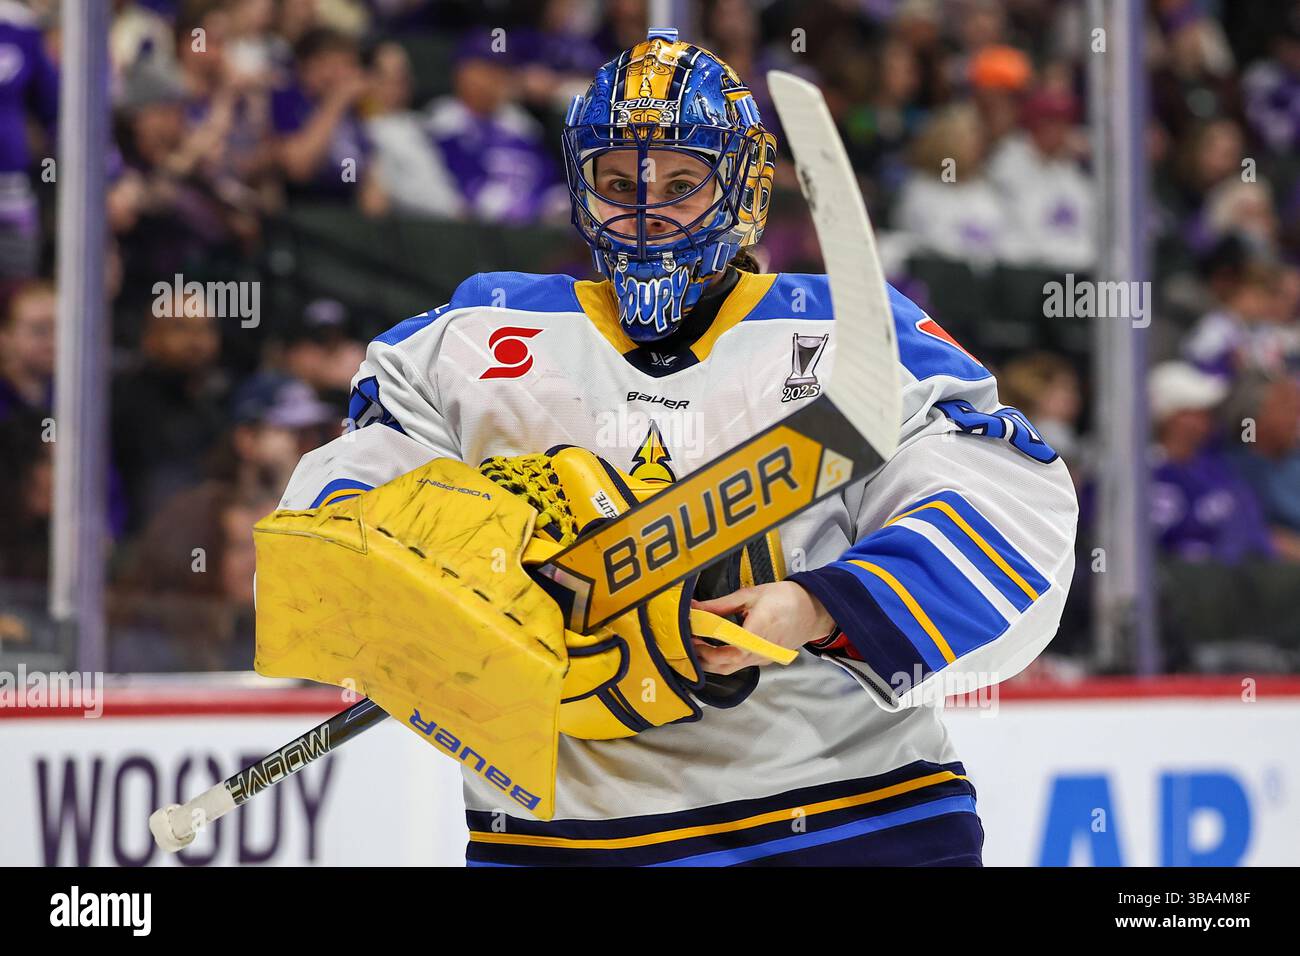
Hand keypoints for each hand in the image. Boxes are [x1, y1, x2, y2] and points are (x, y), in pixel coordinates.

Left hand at [690, 581, 834, 675]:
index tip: (691, 637)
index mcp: (759, 631)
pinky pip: (740, 665)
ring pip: (731, 668)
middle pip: (725, 665)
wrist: (813, 610)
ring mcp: (763, 658)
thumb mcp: (750, 595)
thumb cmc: (784, 598)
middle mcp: (760, 650)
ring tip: (697, 645)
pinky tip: (713, 648)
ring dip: (711, 661)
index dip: (706, 649)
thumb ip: (720, 605)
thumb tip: (695, 608)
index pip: (728, 650)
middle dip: (703, 658)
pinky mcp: (764, 660)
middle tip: (687, 644)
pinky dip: (723, 660)